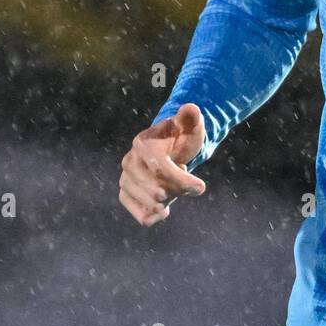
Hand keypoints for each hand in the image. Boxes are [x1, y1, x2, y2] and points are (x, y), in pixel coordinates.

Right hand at [118, 103, 206, 225]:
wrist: (167, 151)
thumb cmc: (181, 139)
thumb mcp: (190, 127)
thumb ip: (191, 118)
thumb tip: (190, 109)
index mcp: (142, 143)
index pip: (161, 169)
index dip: (183, 181)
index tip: (200, 187)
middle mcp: (129, 162)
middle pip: (159, 191)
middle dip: (179, 190)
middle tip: (183, 179)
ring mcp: (125, 180)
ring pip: (153, 204)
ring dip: (171, 199)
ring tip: (172, 185)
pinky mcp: (125, 195)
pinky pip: (142, 216)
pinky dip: (156, 216)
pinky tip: (165, 209)